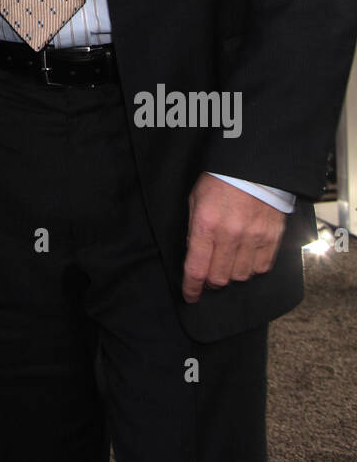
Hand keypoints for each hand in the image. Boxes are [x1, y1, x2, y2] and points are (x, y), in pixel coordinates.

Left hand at [182, 174, 286, 303]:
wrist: (254, 166)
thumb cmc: (221, 180)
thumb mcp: (195, 199)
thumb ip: (194, 229)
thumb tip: (195, 255)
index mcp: (206, 225)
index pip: (196, 269)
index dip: (191, 288)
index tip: (190, 296)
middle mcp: (230, 235)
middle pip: (219, 278)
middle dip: (211, 282)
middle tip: (209, 276)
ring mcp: (253, 238)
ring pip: (240, 276)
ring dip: (231, 275)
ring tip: (228, 264)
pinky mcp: (271, 238)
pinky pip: (261, 267)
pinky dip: (252, 269)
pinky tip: (246, 259)